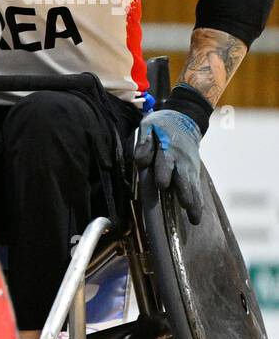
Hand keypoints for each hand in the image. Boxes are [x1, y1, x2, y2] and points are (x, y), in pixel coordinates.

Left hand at [133, 109, 203, 223]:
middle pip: (184, 177)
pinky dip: (198, 201)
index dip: (164, 172)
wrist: (185, 119)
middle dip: (184, 192)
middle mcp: (181, 159)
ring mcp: (190, 166)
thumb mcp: (148, 127)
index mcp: (168, 148)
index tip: (162, 184)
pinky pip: (197, 188)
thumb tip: (141, 161)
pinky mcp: (194, 172)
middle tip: (186, 206)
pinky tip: (197, 215)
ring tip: (195, 219)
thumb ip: (144, 143)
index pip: (166, 161)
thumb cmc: (161, 125)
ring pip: (193, 186)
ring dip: (194, 202)